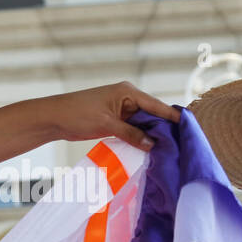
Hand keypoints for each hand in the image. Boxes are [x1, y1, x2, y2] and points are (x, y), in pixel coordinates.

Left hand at [45, 81, 180, 149]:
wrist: (53, 118)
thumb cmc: (77, 115)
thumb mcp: (106, 125)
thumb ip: (130, 134)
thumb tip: (152, 144)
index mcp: (128, 92)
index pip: (156, 105)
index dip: (172, 117)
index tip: (188, 127)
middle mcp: (127, 98)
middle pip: (152, 114)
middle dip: (163, 128)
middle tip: (179, 144)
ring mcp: (120, 110)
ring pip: (142, 123)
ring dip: (151, 135)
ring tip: (167, 149)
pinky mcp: (113, 120)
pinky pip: (132, 129)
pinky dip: (138, 137)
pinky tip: (148, 149)